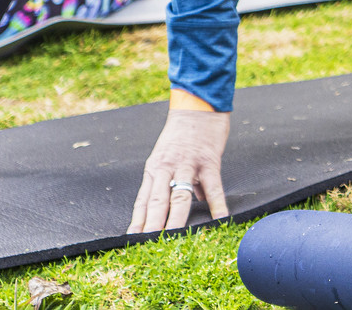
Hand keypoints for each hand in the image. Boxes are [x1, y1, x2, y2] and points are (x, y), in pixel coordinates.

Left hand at [127, 106, 229, 233]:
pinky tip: (219, 219)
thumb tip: (193, 199)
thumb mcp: (170, 155)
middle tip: (148, 246)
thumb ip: (175, 179)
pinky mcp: (208, 160)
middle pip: (157, 202)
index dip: (138, 221)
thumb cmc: (183, 131)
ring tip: (173, 239)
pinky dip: (216, 204)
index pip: (143, 200)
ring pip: (179, 196)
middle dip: (152, 226)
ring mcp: (187, 164)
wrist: (198, 104)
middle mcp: (167, 168)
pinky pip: (213, 186)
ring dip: (176, 220)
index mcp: (155, 168)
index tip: (132, 240)